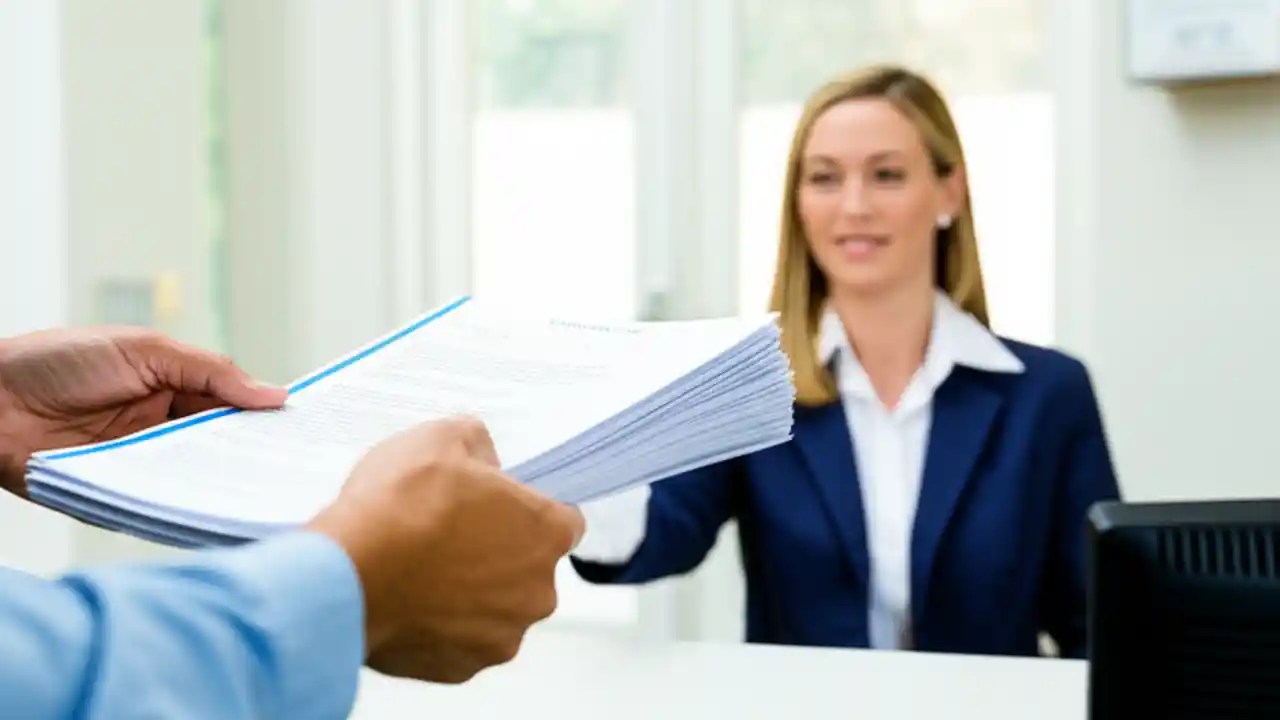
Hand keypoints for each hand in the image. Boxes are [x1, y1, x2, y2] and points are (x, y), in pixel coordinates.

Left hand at [0, 327, 286, 495]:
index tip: (308, 435)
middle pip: (222, 451)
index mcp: (177, 393)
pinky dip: (182, 511)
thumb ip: (211, 373)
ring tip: (263, 495)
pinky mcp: (116, 498)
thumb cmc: (58, 361)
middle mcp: (164, 433)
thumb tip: (275, 395)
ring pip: (195, 483)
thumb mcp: (146, 351)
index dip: (269, 421)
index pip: (235, 411)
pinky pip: (157, 507)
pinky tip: (209, 512)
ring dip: (224, 488)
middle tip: (297, 472)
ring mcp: (141, 467)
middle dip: (256, 460)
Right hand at [307, 417, 584, 683]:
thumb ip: (478, 442)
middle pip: (528, 567)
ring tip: (423, 569)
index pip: (563, 520)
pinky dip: (442, 624)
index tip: (497, 507)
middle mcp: (536, 592)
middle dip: (497, 552)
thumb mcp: (441, 438)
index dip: (527, 509)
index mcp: (545, 533)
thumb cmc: (397, 509)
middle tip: (449, 534)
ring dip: (471, 592)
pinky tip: (411, 599)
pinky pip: (461, 640)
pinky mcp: (463, 668)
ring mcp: (501, 635)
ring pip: (495, 608)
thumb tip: (483, 457)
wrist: (345, 576)